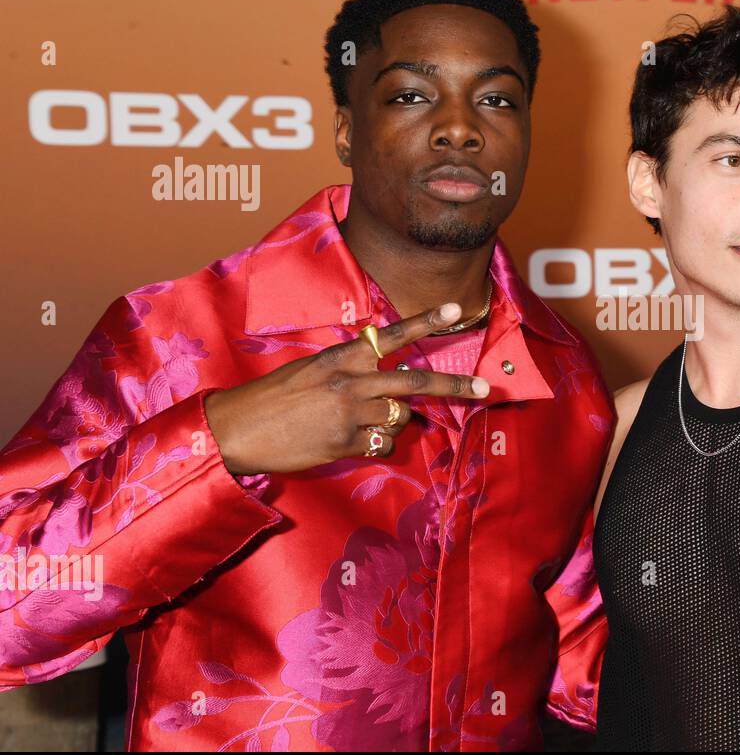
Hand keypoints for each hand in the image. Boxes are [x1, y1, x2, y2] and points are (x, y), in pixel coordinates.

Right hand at [203, 303, 488, 474]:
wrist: (239, 429)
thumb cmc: (275, 396)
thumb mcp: (312, 369)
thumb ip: (351, 367)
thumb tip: (387, 374)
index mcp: (342, 358)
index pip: (392, 335)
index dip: (426, 322)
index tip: (456, 310)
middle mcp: (352, 383)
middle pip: (416, 384)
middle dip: (455, 387)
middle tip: (485, 388)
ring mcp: (351, 415)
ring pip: (402, 419)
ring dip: (397, 421)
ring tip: (368, 421)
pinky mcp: (346, 444)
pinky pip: (382, 444)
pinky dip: (378, 442)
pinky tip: (354, 439)